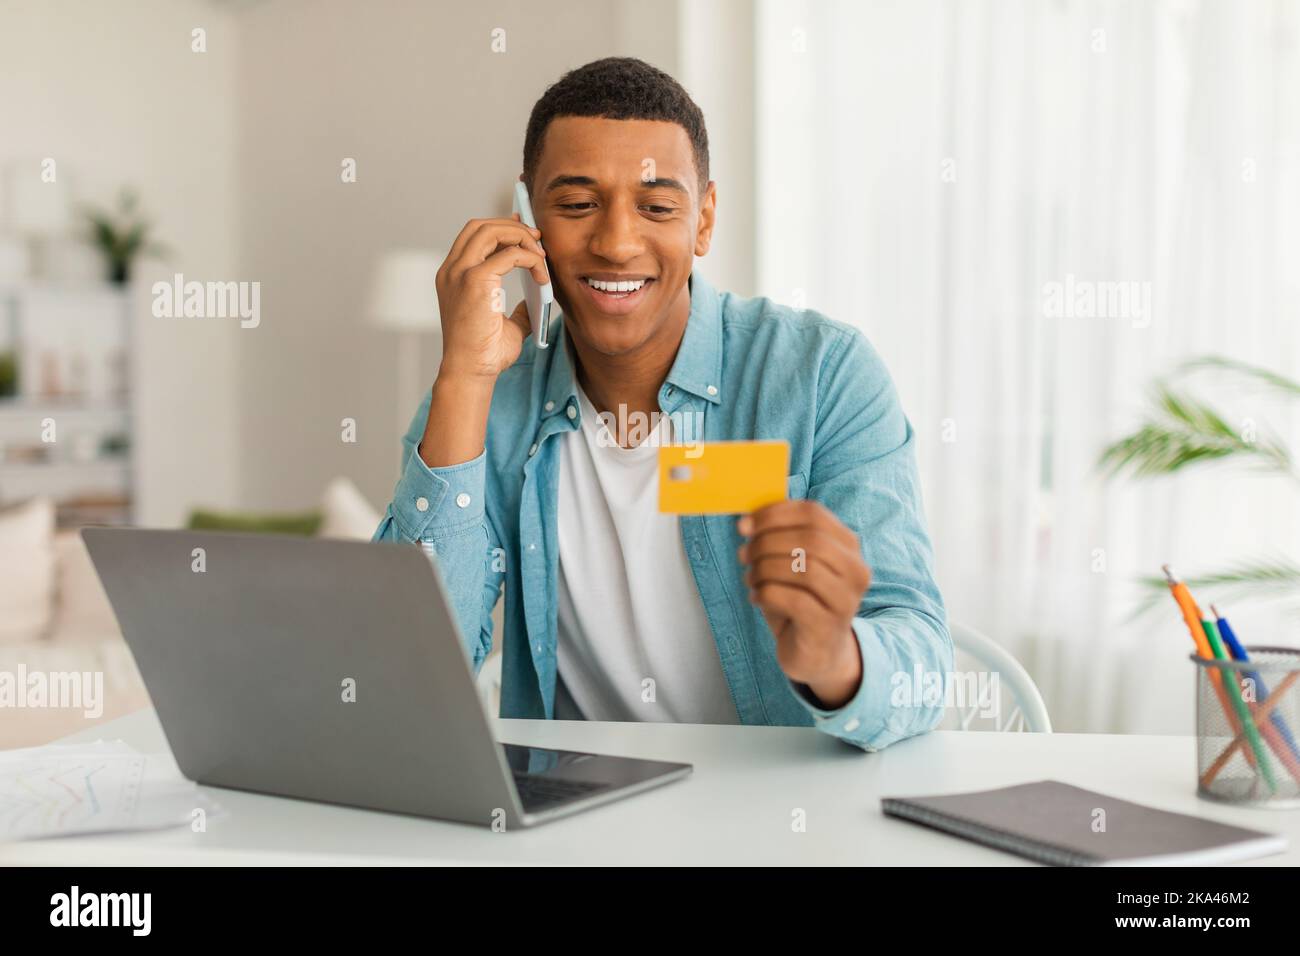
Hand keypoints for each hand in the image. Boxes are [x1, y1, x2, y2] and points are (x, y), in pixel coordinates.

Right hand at [434, 214, 549, 383]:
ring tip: (541, 256)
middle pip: (480, 226)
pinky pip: (509, 254)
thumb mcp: (504, 325)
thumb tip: (535, 299)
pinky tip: (541, 277)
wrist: (471, 373)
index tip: (523, 229)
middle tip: (538, 238)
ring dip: (521, 238)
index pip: (472, 236)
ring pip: (491, 231)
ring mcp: (460, 273)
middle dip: (512, 226)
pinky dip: (530, 259)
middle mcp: (451, 270)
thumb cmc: (484, 355)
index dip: (499, 226)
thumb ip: (517, 309)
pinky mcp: (475, 281)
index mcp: (452, 276)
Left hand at [737, 500, 870, 708]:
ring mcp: (846, 599)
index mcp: (848, 546)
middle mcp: (855, 570)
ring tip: (750, 578)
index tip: (744, 525)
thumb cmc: (800, 601)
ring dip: (764, 569)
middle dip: (766, 543)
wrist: (817, 654)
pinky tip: (756, 598)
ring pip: (802, 568)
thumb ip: (778, 538)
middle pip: (809, 539)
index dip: (774, 514)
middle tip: (744, 554)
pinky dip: (765, 593)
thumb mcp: (793, 564)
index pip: (813, 513)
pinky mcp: (828, 626)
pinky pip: (792, 599)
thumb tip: (746, 521)